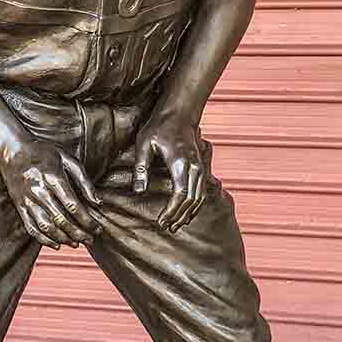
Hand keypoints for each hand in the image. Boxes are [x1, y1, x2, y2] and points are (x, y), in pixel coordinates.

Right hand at [0, 137, 102, 248]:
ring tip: (77, 243)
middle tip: (91, 239)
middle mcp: (39, 191)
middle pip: (61, 219)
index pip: (73, 206)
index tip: (98, 228)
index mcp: (52, 177)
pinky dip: (44, 240)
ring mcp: (27, 200)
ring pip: (46, 227)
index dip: (87, 221)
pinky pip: (31, 228)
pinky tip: (57, 244)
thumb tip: (98, 203)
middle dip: (79, 233)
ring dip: (64, 239)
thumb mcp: (67, 159)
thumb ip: (84, 181)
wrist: (11, 150)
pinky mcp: (20, 207)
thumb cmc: (43, 152)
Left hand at [133, 109, 207, 231]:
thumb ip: (141, 168)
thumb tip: (139, 192)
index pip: (180, 194)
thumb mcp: (144, 144)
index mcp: (180, 163)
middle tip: (166, 228)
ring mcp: (200, 167)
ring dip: (188, 213)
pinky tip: (186, 214)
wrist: (180, 112)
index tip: (161, 222)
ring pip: (199, 197)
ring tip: (175, 226)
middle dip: (179, 216)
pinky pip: (202, 192)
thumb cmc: (159, 126)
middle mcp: (194, 167)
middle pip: (191, 199)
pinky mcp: (201, 167)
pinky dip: (195, 205)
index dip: (172, 211)